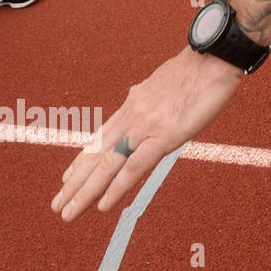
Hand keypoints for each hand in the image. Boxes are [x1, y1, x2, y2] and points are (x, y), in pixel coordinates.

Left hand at [51, 47, 243, 220]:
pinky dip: (116, 188)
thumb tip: (145, 93)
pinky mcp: (164, 136)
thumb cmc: (200, 68)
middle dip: (74, 183)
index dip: (82, 159)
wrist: (214, 58)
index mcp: (133, 103)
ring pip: (107, 165)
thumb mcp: (167, 82)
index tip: (67, 177)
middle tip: (57, 205)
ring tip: (67, 212)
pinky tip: (102, 206)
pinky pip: (134, 167)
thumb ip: (152, 95)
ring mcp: (145, 127)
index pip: (101, 137)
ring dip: (84, 191)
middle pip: (96, 155)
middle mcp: (132, 117)